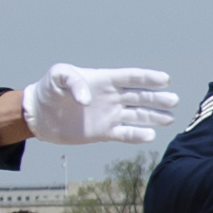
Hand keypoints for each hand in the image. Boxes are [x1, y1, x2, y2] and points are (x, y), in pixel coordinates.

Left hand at [28, 63, 178, 146]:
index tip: (165, 80)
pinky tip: (150, 135)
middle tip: (173, 100)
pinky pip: (125, 133)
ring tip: (169, 119)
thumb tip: (87, 99)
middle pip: (139, 97)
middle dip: (157, 99)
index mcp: (104, 80)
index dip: (148, 78)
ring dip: (153, 116)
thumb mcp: (57, 77)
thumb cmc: (48, 90)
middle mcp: (111, 97)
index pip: (130, 78)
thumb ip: (73, 82)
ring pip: (137, 115)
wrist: (39, 115)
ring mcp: (109, 115)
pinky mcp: (104, 132)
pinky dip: (137, 135)